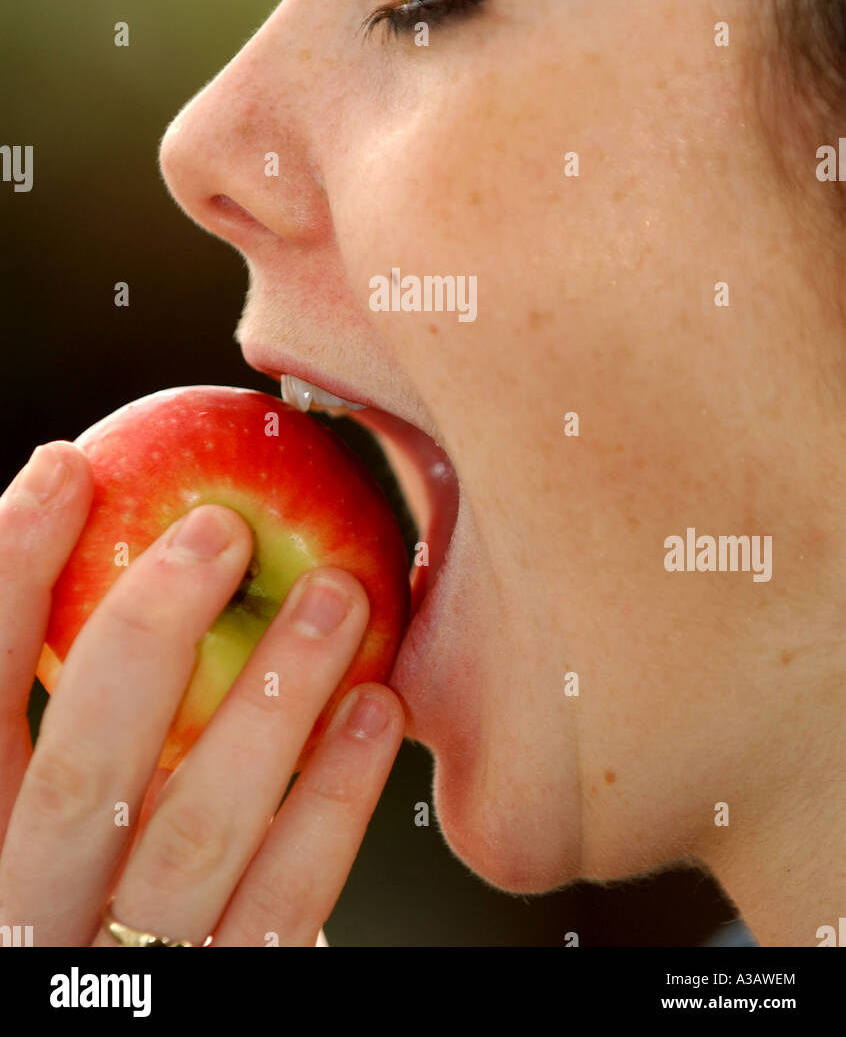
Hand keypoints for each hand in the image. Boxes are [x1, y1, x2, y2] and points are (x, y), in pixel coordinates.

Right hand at [0, 441, 404, 946]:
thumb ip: (63, 704)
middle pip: (78, 778)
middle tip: (222, 528)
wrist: (125, 1010)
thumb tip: (78, 508)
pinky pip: (285, 906)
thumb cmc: (90, 881)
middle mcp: (35, 913)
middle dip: (146, 636)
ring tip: (338, 592)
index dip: (8, 576)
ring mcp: (132, 971)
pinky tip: (374, 708)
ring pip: (197, 839)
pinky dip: (334, 800)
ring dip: (272, 700)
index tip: (69, 467)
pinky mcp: (228, 995)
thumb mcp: (40, 801)